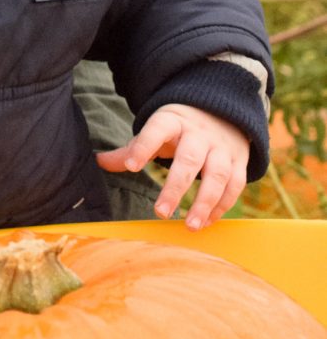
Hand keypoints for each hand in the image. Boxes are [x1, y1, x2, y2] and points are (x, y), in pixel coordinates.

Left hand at [96, 106, 250, 229]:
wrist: (222, 112)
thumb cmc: (180, 128)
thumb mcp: (157, 129)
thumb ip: (133, 148)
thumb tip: (99, 162)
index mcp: (173, 122)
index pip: (157, 130)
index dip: (143, 146)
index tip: (130, 166)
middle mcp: (199, 134)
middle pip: (188, 159)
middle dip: (175, 187)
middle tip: (160, 212)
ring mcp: (222, 147)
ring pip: (217, 175)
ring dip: (205, 203)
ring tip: (190, 226)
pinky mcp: (239, 161)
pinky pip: (234, 185)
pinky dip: (222, 206)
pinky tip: (207, 222)